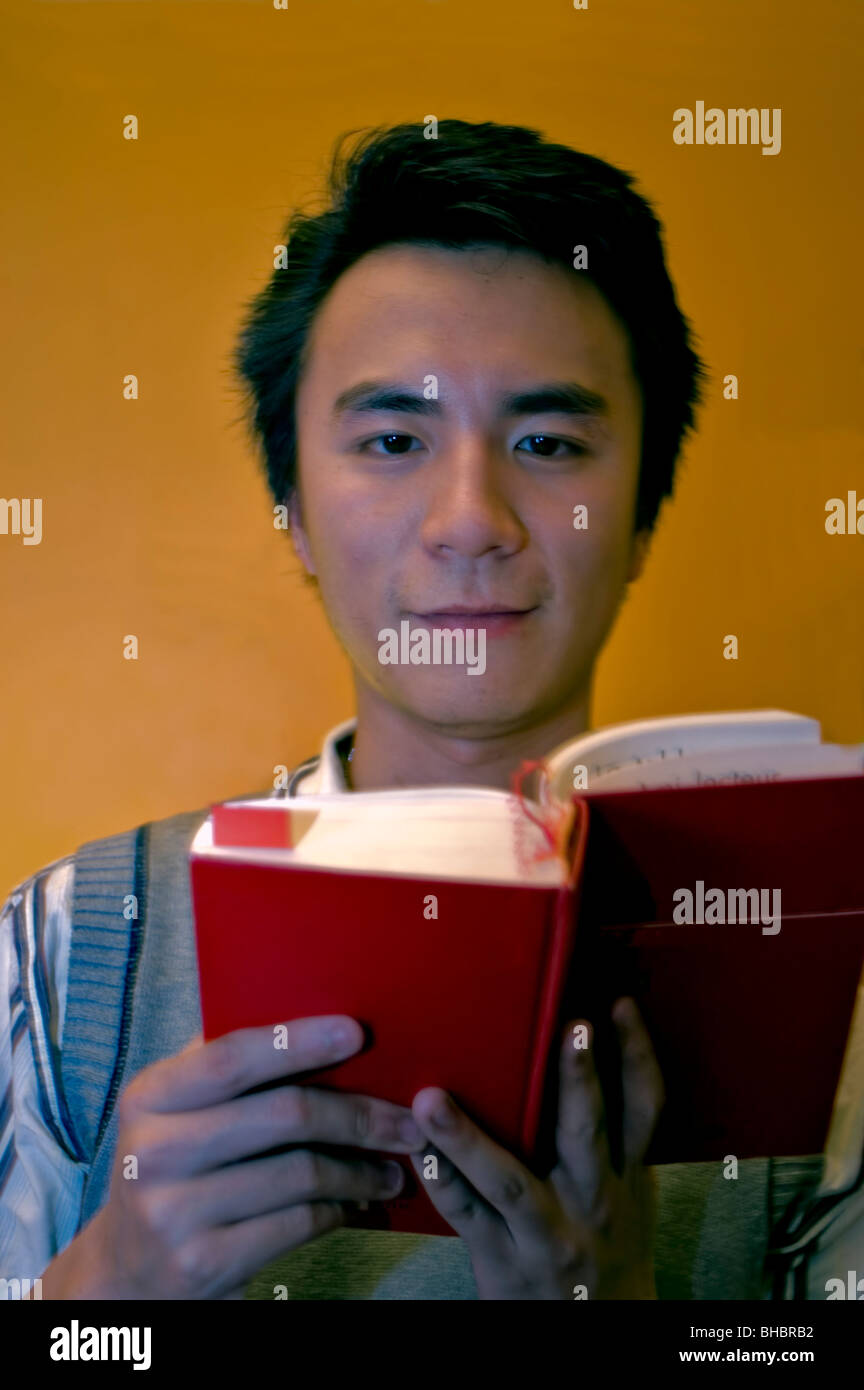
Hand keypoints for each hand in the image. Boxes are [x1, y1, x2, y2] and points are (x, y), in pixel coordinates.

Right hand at [39, 1015, 425, 1299]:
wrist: (128, 1269)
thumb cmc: (174, 1168)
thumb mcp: (176, 1111)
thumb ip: (224, 1067)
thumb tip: (317, 1021)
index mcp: (150, 1097)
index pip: (232, 1057)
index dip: (299, 1042)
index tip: (358, 1031)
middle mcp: (154, 1151)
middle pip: (284, 1115)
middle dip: (360, 1116)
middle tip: (409, 1123)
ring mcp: (176, 1212)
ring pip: (302, 1174)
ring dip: (361, 1170)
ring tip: (392, 1169)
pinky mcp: (204, 1263)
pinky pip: (299, 1223)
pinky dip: (341, 1210)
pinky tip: (359, 1204)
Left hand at [409, 997, 663, 1299]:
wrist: (600, 1334)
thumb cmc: (609, 1246)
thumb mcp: (629, 1194)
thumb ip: (611, 1136)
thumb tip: (586, 1052)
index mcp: (626, 1177)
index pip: (643, 1109)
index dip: (636, 1055)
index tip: (619, 1005)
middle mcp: (591, 1201)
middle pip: (587, 1134)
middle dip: (578, 1081)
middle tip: (568, 1028)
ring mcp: (546, 1233)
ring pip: (509, 1181)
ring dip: (468, 1138)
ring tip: (432, 1099)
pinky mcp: (503, 1261)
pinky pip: (467, 1217)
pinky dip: (441, 1183)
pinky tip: (416, 1152)